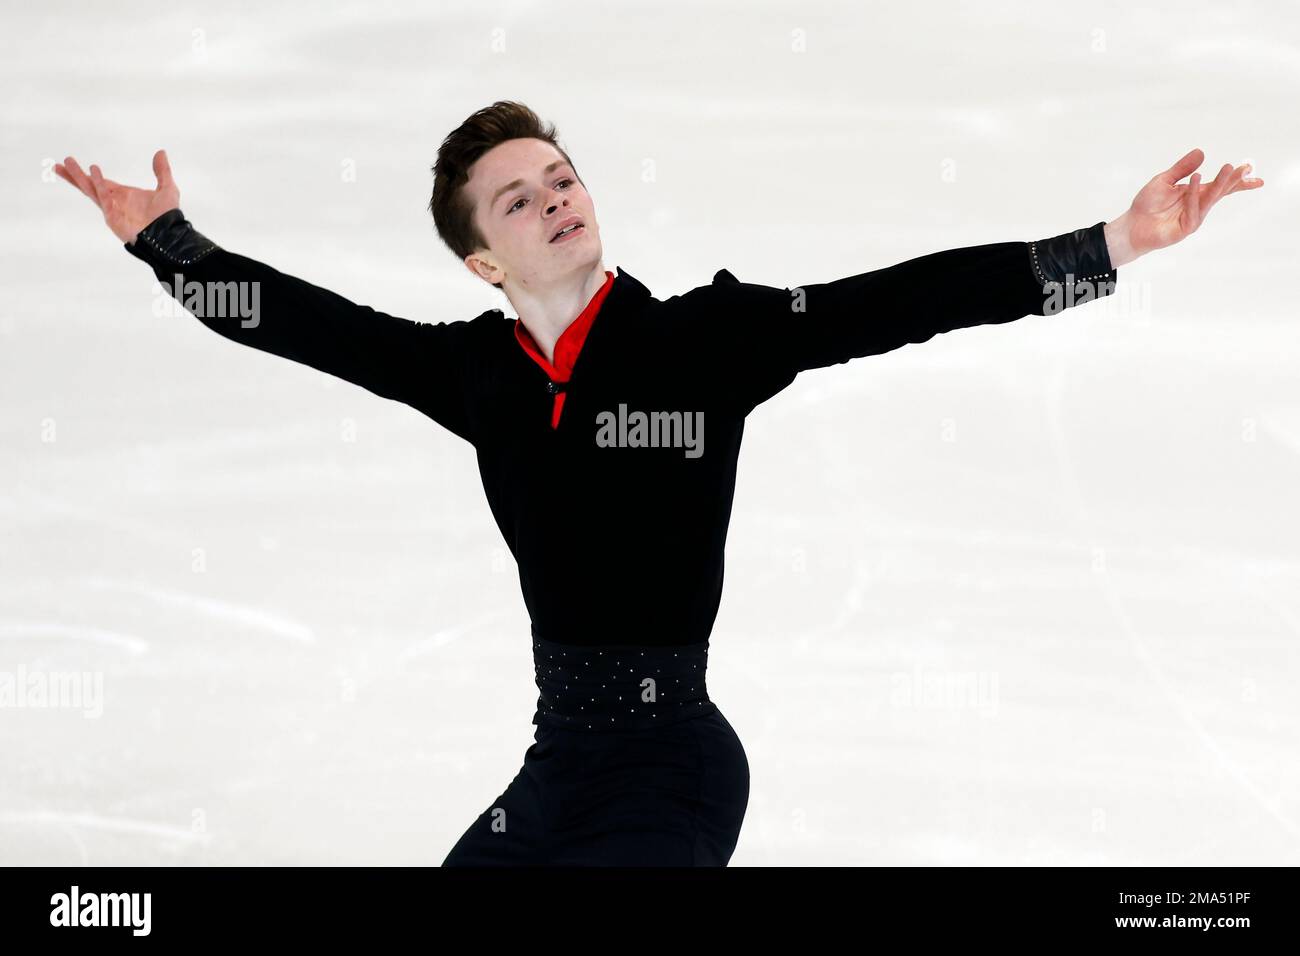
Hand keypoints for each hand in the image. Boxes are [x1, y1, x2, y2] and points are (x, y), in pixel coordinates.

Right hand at [54, 149, 180, 244]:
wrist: (169, 235)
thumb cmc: (167, 216)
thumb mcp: (167, 188)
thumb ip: (162, 171)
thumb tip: (161, 152)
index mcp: (122, 195)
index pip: (100, 182)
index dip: (88, 174)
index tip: (73, 167)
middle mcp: (114, 202)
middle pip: (90, 186)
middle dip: (75, 175)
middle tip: (60, 164)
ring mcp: (112, 210)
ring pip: (92, 191)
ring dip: (79, 178)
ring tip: (66, 165)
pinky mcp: (113, 218)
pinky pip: (104, 198)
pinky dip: (98, 185)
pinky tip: (93, 172)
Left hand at [1104, 148, 1263, 266]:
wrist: (1132, 225)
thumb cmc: (1148, 204)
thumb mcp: (1164, 180)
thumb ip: (1182, 168)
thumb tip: (1201, 152)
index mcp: (1195, 193)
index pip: (1219, 185)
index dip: (1236, 179)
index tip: (1251, 168)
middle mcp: (1198, 205)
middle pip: (1219, 191)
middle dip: (1233, 180)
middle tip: (1246, 168)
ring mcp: (1193, 218)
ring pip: (1209, 199)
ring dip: (1219, 183)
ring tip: (1228, 168)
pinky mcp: (1186, 228)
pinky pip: (1194, 210)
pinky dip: (1195, 195)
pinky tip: (1195, 180)